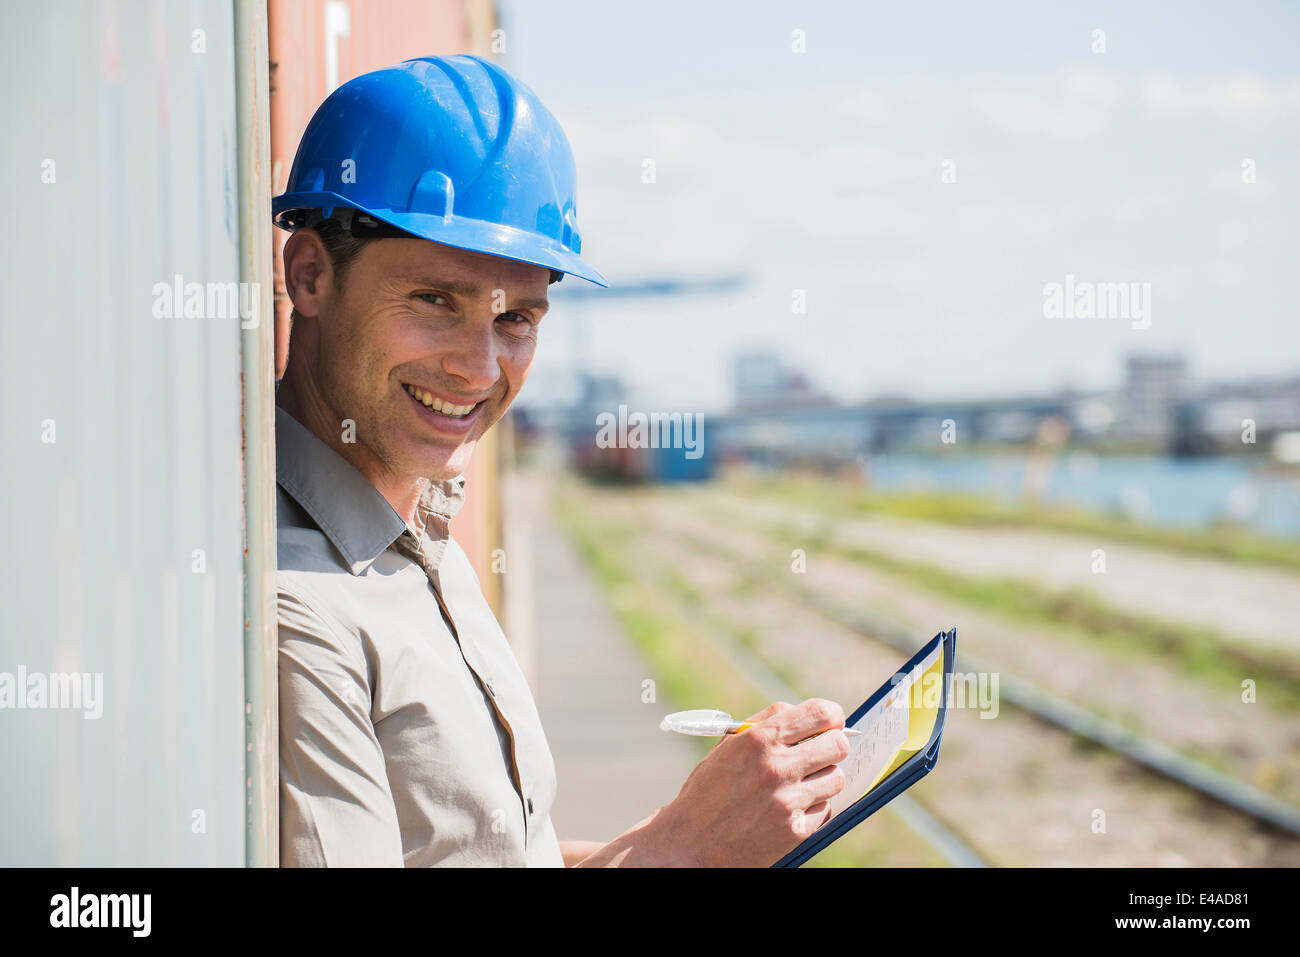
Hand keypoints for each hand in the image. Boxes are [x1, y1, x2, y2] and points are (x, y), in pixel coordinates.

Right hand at [652, 699, 850, 866]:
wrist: (690, 842)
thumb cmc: (709, 788)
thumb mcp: (729, 745)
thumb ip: (768, 724)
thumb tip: (812, 717)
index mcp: (759, 739)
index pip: (821, 714)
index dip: (832, 716)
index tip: (830, 723)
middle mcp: (776, 768)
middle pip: (838, 745)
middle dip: (832, 746)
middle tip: (820, 752)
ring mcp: (788, 801)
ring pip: (836, 778)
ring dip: (823, 778)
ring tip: (800, 782)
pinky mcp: (795, 831)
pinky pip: (825, 809)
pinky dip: (813, 807)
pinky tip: (790, 807)